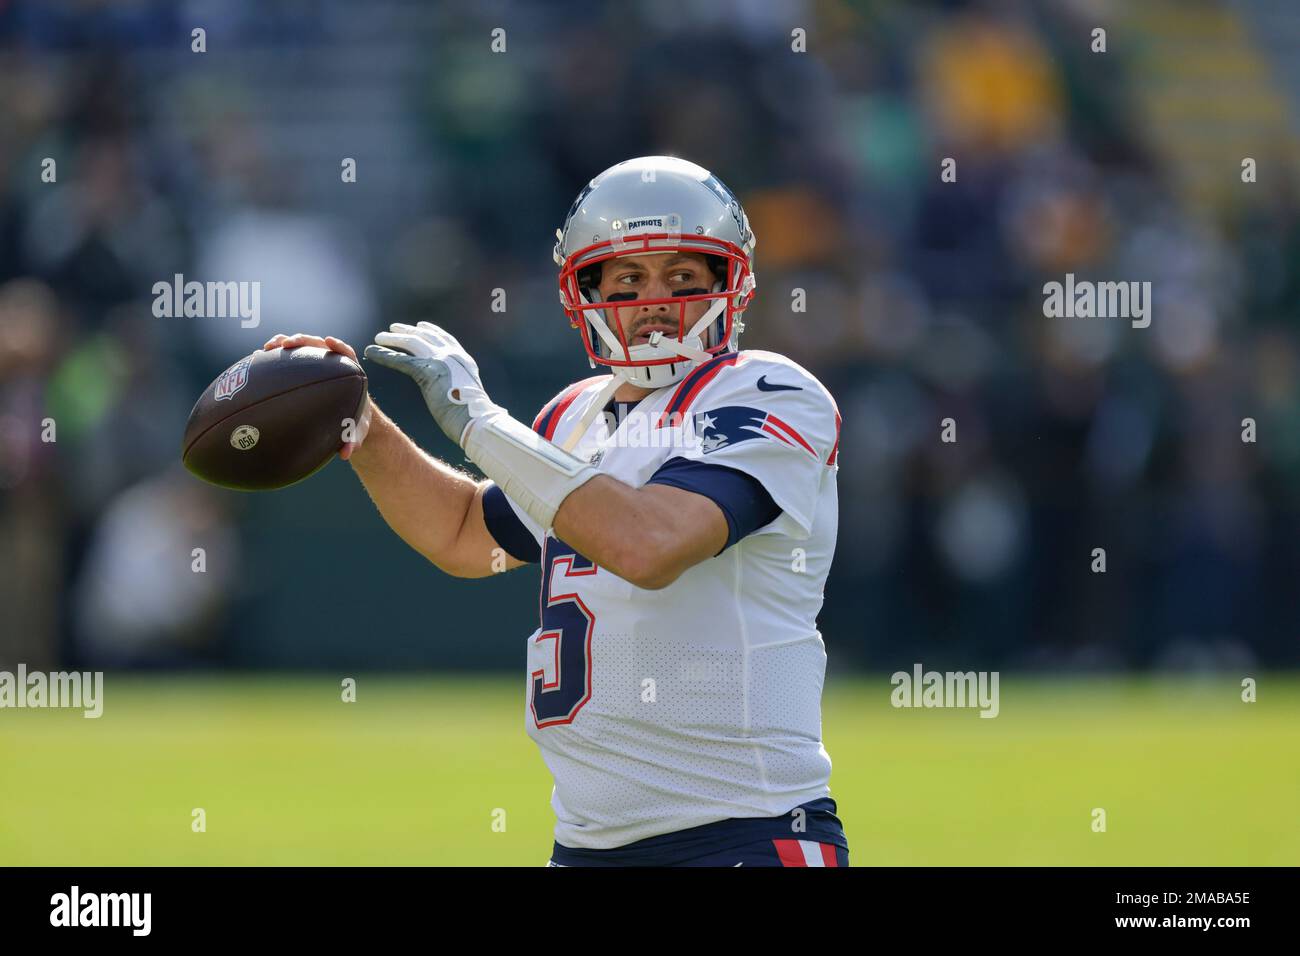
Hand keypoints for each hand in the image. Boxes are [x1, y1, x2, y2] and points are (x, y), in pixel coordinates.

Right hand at [262, 332, 371, 460]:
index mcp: (348, 372)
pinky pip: (286, 359)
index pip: (346, 353)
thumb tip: (346, 453)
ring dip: (282, 343)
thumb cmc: (353, 423)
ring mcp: (314, 364)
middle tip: (286, 344)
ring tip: (267, 348)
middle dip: (302, 340)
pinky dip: (273, 357)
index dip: (339, 346)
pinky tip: (257, 358)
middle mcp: (331, 363)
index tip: (330, 342)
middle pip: (317, 344)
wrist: (344, 420)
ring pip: (299, 348)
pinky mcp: (300, 369)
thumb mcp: (355, 431)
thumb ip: (353, 440)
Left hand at [364, 322, 500, 446]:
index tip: (421, 326)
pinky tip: (372, 352)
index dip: (432, 331)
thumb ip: (460, 387)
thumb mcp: (469, 395)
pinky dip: (384, 355)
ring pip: (412, 343)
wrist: (476, 420)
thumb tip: (457, 395)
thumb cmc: (474, 417)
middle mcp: (452, 356)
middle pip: (426, 337)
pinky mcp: (426, 371)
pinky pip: (400, 360)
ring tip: (379, 338)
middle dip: (408, 331)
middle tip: (394, 328)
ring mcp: (440, 361)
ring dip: (393, 339)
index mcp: (464, 360)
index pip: (446, 339)